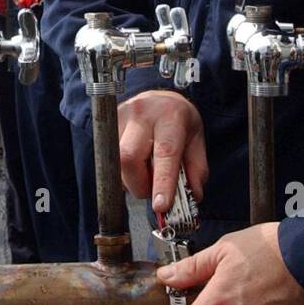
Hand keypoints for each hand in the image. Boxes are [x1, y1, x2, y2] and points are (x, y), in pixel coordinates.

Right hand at [116, 90, 207, 216]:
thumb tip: (192, 197)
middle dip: (139, 184)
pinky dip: (124, 171)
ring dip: (131, 179)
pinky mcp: (107, 124)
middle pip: (129, 158)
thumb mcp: (196, 140)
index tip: (161, 206)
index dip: (162, 182)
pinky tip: (135, 163)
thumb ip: (196, 170)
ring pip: (116, 162)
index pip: (165, 153)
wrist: (158, 98)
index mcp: (170, 117)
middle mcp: (142, 114)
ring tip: (146, 172)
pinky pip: (110, 159)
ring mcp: (120, 117)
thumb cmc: (177, 120)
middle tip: (152, 190)